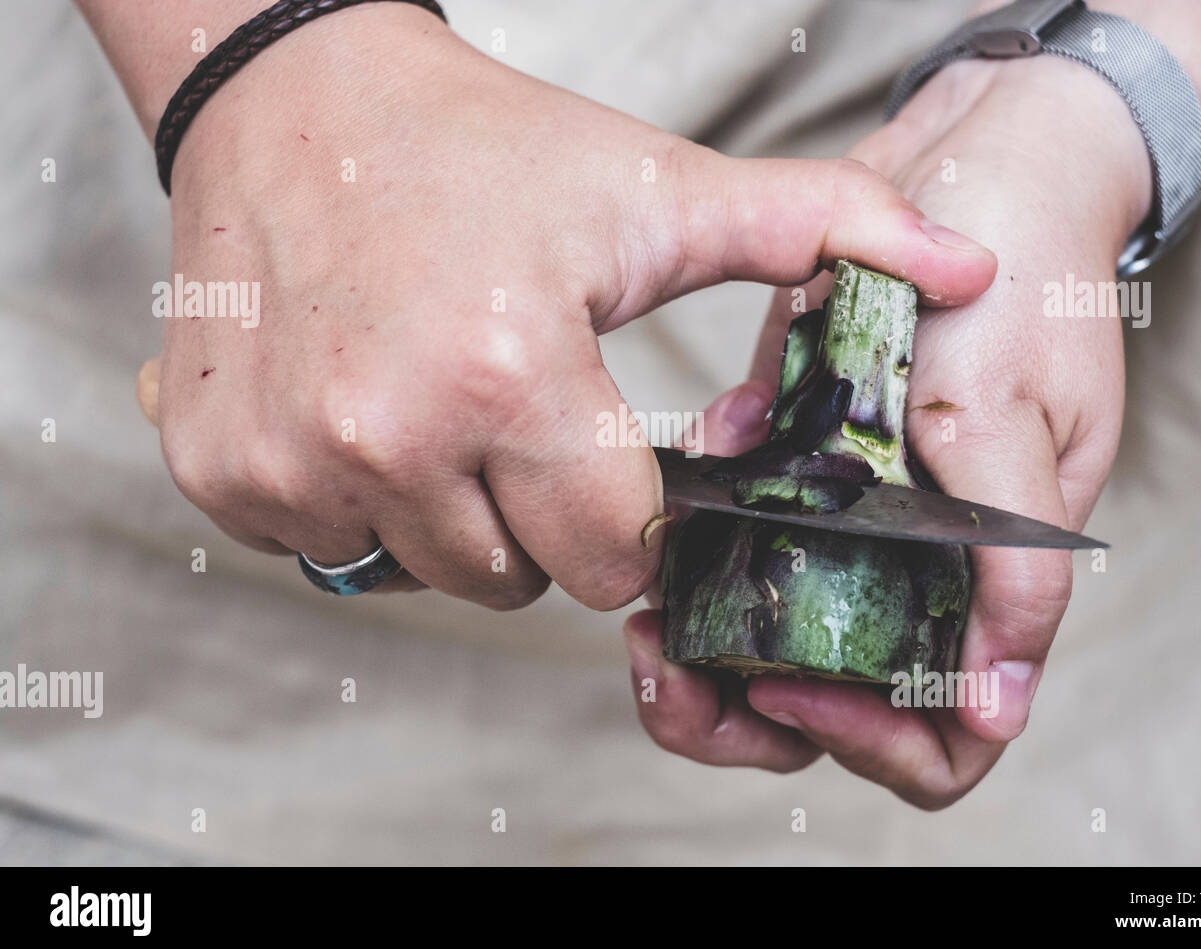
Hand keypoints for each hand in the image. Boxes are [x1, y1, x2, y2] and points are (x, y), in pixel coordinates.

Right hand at [152, 6, 996, 608]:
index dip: (632, 522)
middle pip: (519, 581)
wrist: (297, 99)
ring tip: (445, 406)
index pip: (614, 558)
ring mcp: (291, 459)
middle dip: (544, 522)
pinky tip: (362, 410)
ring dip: (450, 515)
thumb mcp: (658, 188)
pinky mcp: (216, 466)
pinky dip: (353, 504)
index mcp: (514, 372)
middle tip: (528, 421)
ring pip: (423, 573)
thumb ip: (823, 231)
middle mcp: (390, 433)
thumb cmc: (486, 150)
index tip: (616, 464)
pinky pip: (324, 549)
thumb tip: (968, 272)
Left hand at [623, 56, 1151, 804]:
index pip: (931, 732)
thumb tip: (1000, 707)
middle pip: (832, 706)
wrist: (981, 171)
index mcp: (980, 583)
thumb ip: (1014, 564)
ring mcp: (849, 524)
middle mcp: (911, 572)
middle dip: (742, 712)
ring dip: (704, 647)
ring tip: (646, 621)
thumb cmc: (1023, 290)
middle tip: (666, 667)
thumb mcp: (1020, 423)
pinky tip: (672, 506)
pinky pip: (737, 541)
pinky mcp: (796, 467)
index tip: (780, 681)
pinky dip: (695, 546)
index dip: (860, 734)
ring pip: (771, 643)